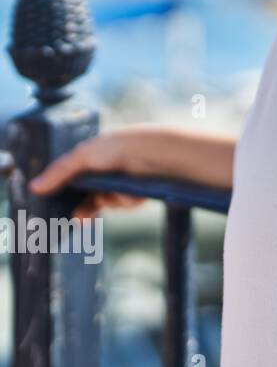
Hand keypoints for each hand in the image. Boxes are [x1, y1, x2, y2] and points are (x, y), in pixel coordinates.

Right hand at [27, 133, 146, 220]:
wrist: (153, 153)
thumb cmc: (117, 147)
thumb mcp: (81, 157)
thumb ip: (59, 172)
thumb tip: (34, 186)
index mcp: (93, 158)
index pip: (73, 181)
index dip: (65, 196)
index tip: (58, 210)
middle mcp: (107, 170)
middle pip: (88, 197)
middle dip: (85, 209)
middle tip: (80, 219)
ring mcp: (123, 181)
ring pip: (108, 202)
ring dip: (110, 201)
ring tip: (114, 193)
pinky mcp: (138, 190)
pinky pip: (125, 203)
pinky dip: (126, 200)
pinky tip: (131, 192)